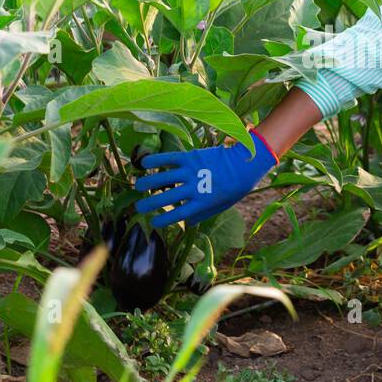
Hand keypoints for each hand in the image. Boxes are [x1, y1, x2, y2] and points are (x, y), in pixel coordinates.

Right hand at [133, 129, 278, 228]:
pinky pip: (170, 158)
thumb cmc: (234, 188)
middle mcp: (195, 188)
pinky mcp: (192, 157)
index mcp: (202, 203)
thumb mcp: (221, 206)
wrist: (245, 164)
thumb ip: (203, 214)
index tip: (152, 222)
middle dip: (149, 203)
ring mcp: (192, 171)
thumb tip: (187, 224)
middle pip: (167, 198)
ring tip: (137, 186)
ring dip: (148, 182)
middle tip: (138, 207)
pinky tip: (144, 163)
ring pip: (164, 178)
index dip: (163, 219)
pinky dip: (156, 160)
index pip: (178, 214)